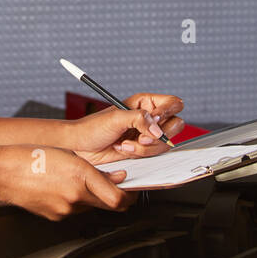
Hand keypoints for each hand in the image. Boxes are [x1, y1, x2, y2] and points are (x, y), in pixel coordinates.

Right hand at [0, 145, 138, 220]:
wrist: (3, 173)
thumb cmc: (31, 157)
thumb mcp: (69, 155)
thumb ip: (96, 169)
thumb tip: (116, 177)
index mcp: (81, 176)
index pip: (117, 198)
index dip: (129, 196)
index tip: (132, 190)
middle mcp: (75, 197)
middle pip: (109, 207)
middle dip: (117, 199)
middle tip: (118, 188)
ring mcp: (65, 210)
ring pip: (90, 208)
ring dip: (93, 198)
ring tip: (78, 182)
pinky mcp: (55, 216)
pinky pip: (74, 211)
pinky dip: (75, 202)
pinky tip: (63, 189)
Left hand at [67, 93, 185, 166]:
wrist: (81, 147)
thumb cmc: (92, 127)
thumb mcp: (116, 118)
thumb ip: (139, 120)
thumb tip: (158, 130)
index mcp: (145, 103)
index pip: (172, 103)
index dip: (168, 112)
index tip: (155, 120)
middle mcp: (149, 118)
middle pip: (175, 124)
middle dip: (159, 134)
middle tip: (142, 137)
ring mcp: (147, 135)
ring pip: (165, 142)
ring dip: (145, 147)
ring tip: (125, 144)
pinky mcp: (143, 150)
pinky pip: (154, 154)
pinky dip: (140, 154)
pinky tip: (123, 149)